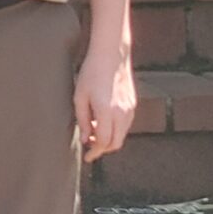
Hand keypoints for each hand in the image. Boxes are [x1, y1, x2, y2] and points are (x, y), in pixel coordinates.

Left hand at [74, 46, 136, 161]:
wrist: (111, 56)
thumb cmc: (91, 73)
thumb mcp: (79, 96)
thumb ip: (82, 120)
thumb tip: (85, 138)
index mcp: (106, 111)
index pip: (103, 141)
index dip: (94, 152)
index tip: (87, 158)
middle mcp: (121, 113)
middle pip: (115, 143)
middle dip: (102, 149)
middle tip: (89, 147)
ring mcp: (130, 109)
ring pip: (122, 135)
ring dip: (109, 139)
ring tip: (93, 132)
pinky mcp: (133, 104)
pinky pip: (125, 125)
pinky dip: (115, 130)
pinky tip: (103, 122)